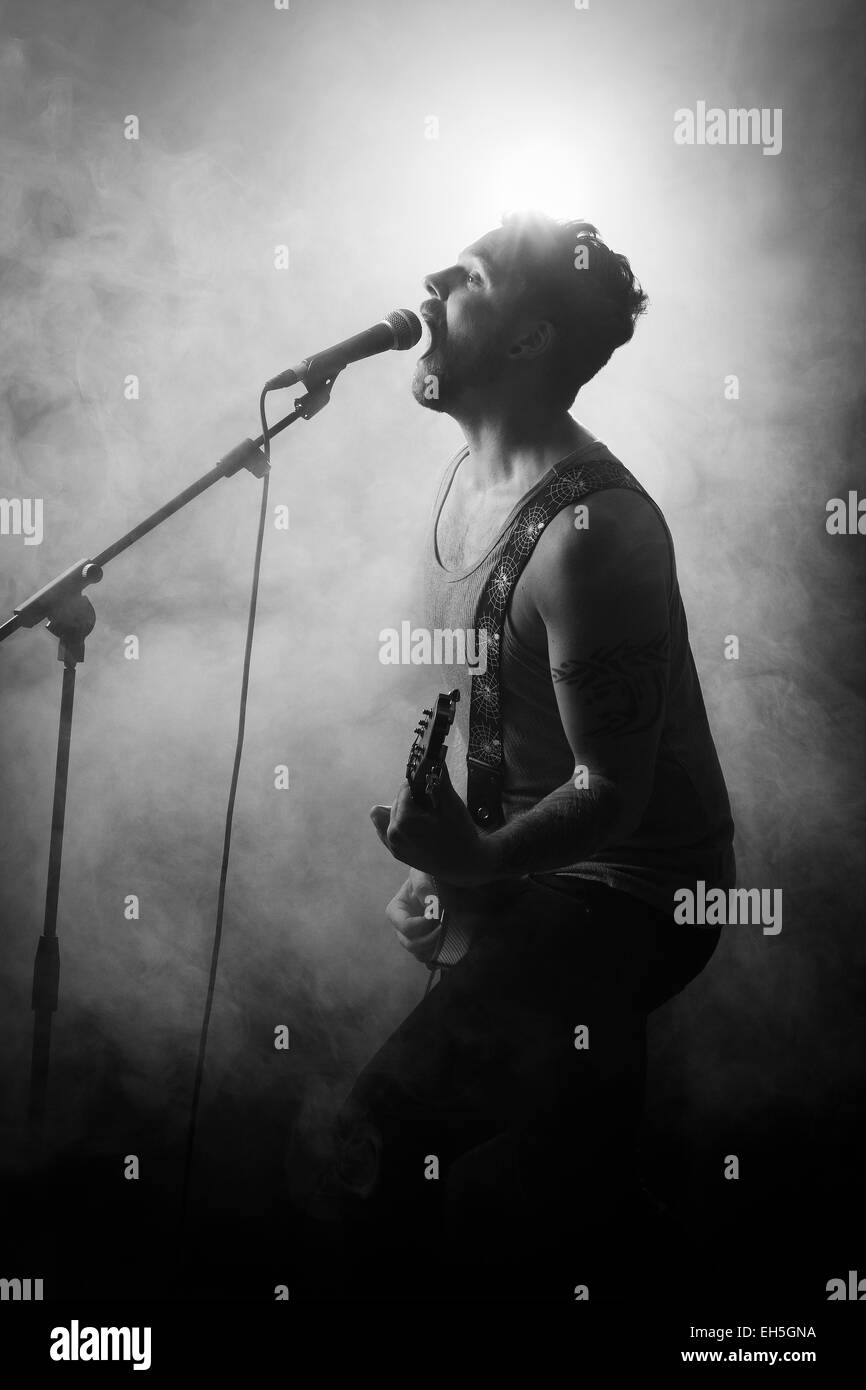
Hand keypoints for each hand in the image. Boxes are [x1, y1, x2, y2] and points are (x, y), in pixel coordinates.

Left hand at [369, 764, 499, 886]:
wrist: (466, 865)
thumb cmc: (460, 834)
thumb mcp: (451, 804)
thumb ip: (439, 779)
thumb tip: (435, 757)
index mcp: (404, 820)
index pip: (405, 788)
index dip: (421, 784)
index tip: (433, 787)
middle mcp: (393, 833)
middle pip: (398, 801)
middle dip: (414, 799)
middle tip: (433, 806)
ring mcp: (393, 845)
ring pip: (393, 813)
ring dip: (407, 810)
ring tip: (427, 818)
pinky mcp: (396, 853)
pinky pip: (387, 830)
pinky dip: (398, 822)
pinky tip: (412, 823)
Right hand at [385, 869, 442, 962]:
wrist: (439, 882)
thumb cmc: (426, 875)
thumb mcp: (421, 873)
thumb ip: (422, 885)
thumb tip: (429, 902)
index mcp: (396, 911)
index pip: (405, 926)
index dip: (420, 925)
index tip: (436, 916)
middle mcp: (402, 928)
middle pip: (410, 944)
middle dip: (428, 939)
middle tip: (444, 928)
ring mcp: (414, 937)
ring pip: (419, 954)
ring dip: (433, 949)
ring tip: (447, 936)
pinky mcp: (426, 943)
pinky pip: (429, 957)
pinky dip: (437, 957)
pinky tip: (448, 948)